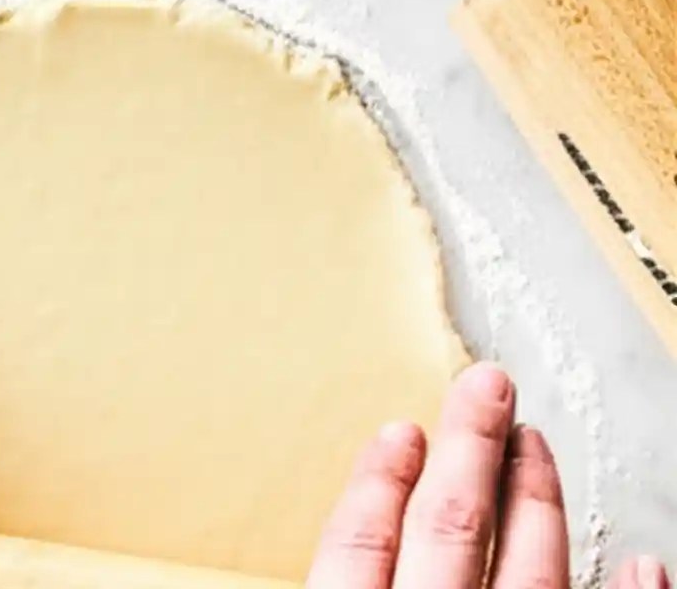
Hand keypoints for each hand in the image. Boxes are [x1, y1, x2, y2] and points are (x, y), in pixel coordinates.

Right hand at [307, 362, 667, 588]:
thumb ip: (339, 581)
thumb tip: (314, 552)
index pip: (359, 546)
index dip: (376, 484)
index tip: (398, 433)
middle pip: (448, 531)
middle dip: (468, 449)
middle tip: (485, 387)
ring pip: (528, 576)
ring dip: (536, 501)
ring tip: (534, 443)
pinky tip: (645, 565)